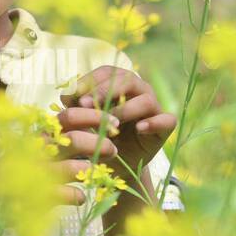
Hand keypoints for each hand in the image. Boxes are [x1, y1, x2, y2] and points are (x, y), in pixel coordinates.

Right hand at [47, 104, 121, 204]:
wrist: (6, 195)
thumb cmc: (38, 164)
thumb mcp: (50, 142)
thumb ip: (70, 131)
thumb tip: (103, 124)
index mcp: (44, 132)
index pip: (70, 117)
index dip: (96, 117)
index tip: (115, 122)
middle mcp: (39, 149)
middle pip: (74, 140)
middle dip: (100, 144)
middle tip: (112, 151)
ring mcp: (39, 172)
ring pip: (72, 168)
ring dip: (91, 170)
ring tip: (98, 174)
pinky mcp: (41, 195)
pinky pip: (68, 194)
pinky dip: (79, 195)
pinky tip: (81, 196)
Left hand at [59, 66, 176, 183]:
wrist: (115, 164)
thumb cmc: (99, 136)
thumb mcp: (84, 121)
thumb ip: (77, 107)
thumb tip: (67, 94)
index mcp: (119, 83)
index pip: (107, 72)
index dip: (89, 81)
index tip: (70, 95)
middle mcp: (138, 90)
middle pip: (128, 80)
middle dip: (104, 91)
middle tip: (86, 105)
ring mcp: (154, 107)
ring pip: (146, 99)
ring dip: (126, 109)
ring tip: (111, 123)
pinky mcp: (165, 126)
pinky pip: (167, 120)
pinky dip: (154, 123)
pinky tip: (139, 129)